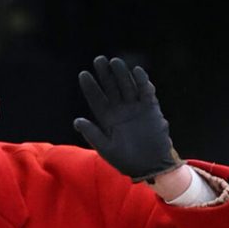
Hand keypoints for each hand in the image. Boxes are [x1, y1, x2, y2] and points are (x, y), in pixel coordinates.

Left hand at [74, 56, 180, 182]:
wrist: (151, 167)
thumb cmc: (127, 161)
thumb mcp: (107, 149)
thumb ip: (93, 134)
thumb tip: (77, 121)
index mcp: (108, 119)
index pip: (97, 99)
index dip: (90, 87)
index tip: (83, 74)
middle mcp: (120, 110)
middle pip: (111, 88)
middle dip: (105, 74)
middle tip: (99, 60)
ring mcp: (135, 107)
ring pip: (127, 86)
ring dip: (121, 74)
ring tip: (114, 62)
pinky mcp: (150, 108)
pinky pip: (146, 92)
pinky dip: (142, 82)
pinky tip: (136, 71)